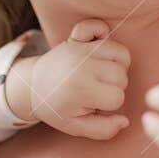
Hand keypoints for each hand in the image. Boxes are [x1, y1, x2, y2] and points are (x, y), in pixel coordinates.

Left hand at [8, 19, 129, 139]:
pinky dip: (103, 34)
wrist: (32, 86)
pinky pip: (101, 27)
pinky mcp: (78, 38)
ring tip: (100, 75)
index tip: (92, 105)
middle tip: (94, 92)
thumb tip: (125, 120)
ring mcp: (80, 49)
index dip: (108, 106)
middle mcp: (82, 66)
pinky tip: (97, 48)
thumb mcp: (75, 127)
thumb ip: (103, 130)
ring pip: (121, 54)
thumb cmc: (57, 108)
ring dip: (116, 66)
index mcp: (80, 89)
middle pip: (122, 76)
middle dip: (113, 88)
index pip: (117, 98)